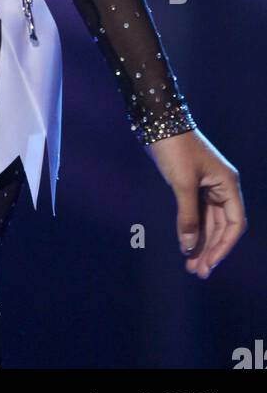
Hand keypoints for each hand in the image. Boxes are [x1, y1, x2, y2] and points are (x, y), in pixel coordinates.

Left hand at [145, 128, 246, 277]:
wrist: (157, 120)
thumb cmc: (174, 148)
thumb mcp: (182, 183)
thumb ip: (188, 216)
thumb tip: (190, 247)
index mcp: (228, 184)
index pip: (234, 223)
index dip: (224, 246)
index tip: (209, 263)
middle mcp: (221, 186)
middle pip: (222, 226)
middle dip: (211, 249)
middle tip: (197, 272)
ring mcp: (207, 186)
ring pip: (209, 222)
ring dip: (201, 243)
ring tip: (190, 266)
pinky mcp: (191, 185)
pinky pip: (197, 213)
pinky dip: (192, 229)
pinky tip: (185, 245)